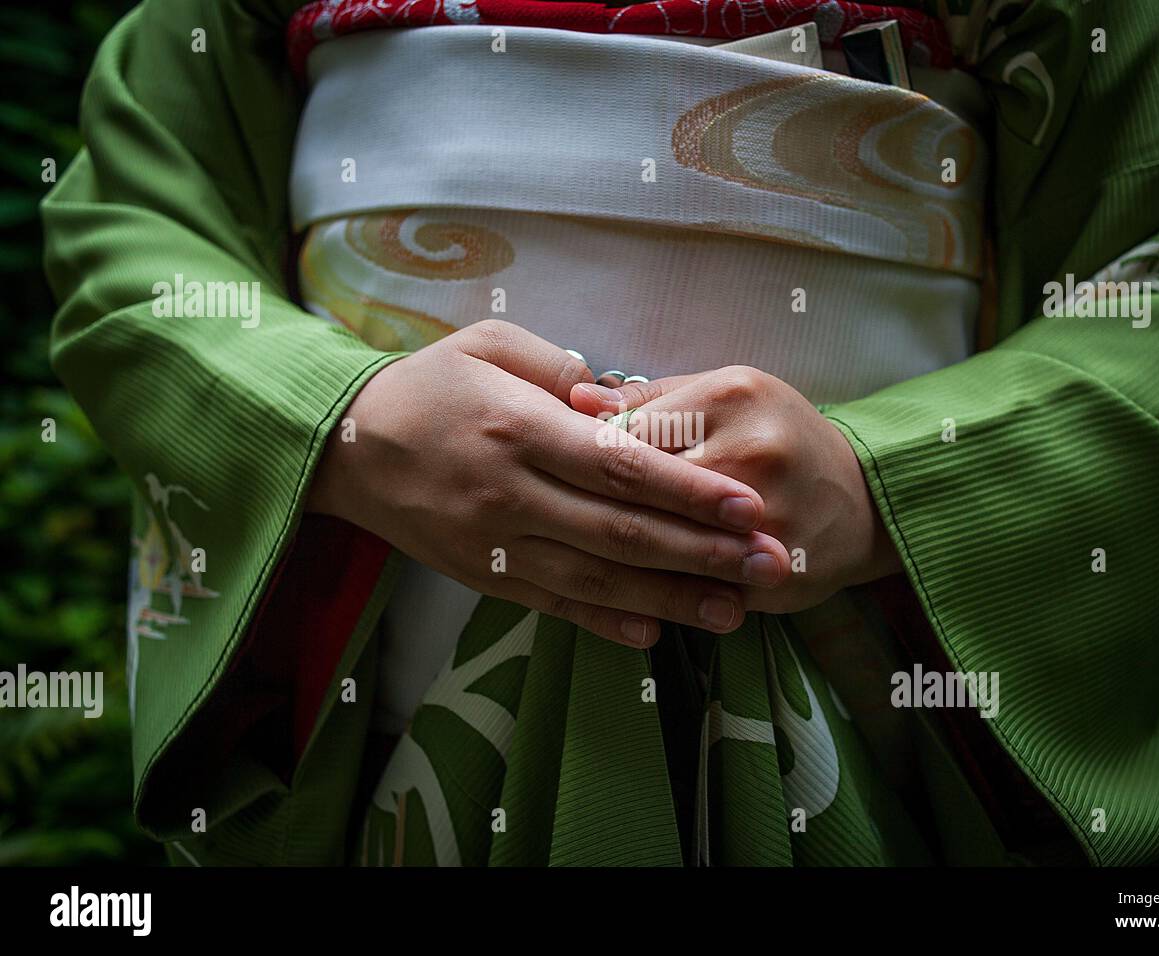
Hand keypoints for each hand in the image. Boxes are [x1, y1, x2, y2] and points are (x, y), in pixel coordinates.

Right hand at [307, 322, 792, 646]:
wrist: (346, 449)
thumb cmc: (428, 386)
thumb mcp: (489, 345)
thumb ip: (560, 367)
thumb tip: (624, 398)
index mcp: (521, 430)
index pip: (621, 467)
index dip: (689, 490)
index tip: (748, 506)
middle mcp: (512, 495)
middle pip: (622, 532)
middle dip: (702, 552)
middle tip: (769, 564)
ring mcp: (497, 545)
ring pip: (597, 581)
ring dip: (670, 598)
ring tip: (735, 610)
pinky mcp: (486, 577)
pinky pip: (555, 606)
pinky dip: (606, 623)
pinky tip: (655, 633)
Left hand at [570, 366, 899, 613]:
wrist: (863, 499)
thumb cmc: (778, 435)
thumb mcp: (724, 392)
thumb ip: (650, 398)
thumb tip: (574, 402)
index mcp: (731, 397)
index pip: (629, 429)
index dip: (584, 458)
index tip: (556, 473)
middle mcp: (751, 454)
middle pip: (641, 490)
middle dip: (591, 509)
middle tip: (555, 517)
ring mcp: (764, 520)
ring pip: (662, 545)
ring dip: (614, 554)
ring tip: (578, 552)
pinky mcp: (773, 575)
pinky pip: (695, 588)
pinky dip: (658, 590)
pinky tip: (625, 588)